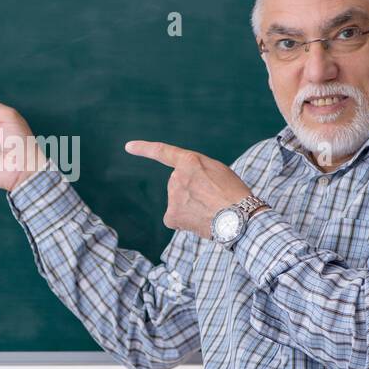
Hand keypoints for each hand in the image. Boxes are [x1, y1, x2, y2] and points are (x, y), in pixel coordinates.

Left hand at [125, 140, 254, 238]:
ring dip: (191, 207)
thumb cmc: (234, 193)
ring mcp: (172, 197)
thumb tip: (188, 188)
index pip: (162, 152)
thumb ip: (197, 172)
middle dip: (191, 192)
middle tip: (212, 199)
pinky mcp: (171, 216)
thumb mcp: (218, 171)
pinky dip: (185, 221)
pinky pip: (175, 218)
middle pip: (178, 185)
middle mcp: (176, 177)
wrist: (239, 217)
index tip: (129, 146)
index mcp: (190, 161)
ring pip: (178, 202)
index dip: (144, 149)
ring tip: (211, 210)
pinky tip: (200, 221)